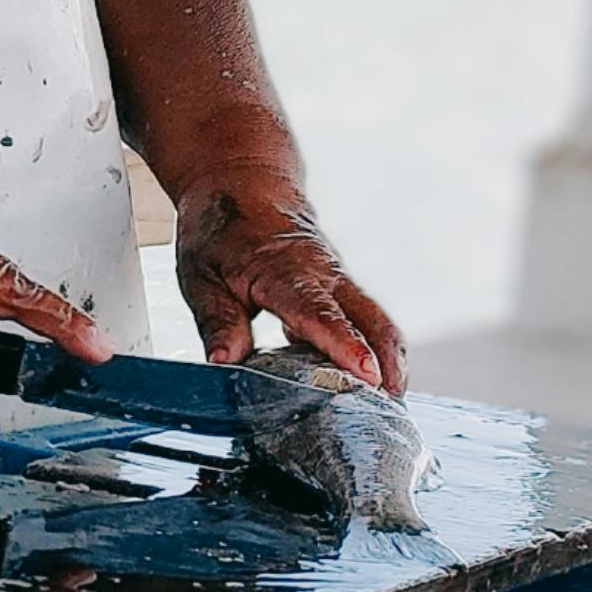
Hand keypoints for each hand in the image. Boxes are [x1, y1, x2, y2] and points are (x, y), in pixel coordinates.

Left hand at [173, 168, 405, 392]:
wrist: (243, 183)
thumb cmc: (221, 228)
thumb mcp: (200, 275)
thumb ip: (218, 321)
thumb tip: (225, 362)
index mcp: (283, 269)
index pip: (318, 311)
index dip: (343, 344)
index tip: (366, 373)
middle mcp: (322, 273)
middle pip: (370, 319)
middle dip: (387, 362)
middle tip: (391, 406)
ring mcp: (338, 280)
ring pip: (377, 322)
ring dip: (389, 361)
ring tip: (388, 408)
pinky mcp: (340, 289)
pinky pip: (367, 321)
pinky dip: (375, 351)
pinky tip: (368, 387)